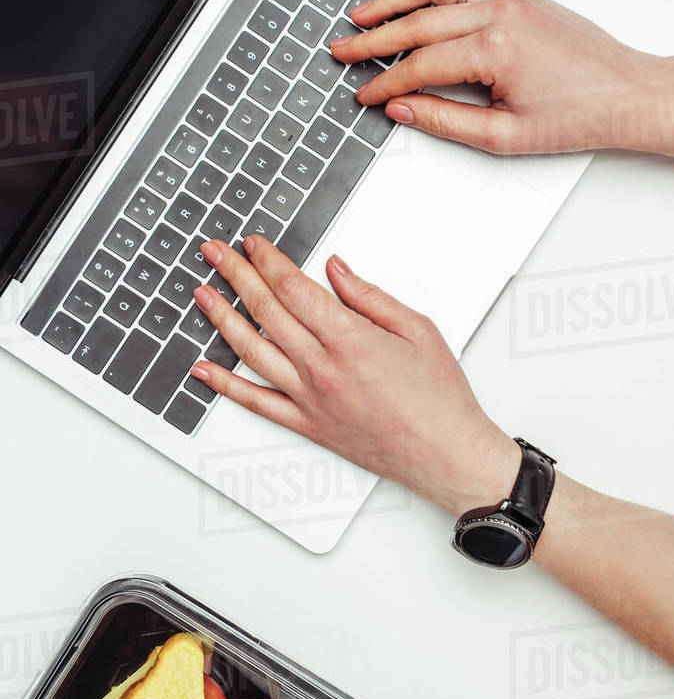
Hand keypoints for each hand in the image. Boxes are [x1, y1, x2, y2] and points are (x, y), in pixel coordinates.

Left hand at [189, 237, 520, 516]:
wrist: (445, 453)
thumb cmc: (439, 398)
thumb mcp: (417, 330)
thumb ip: (370, 297)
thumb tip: (335, 270)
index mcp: (350, 339)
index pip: (293, 289)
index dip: (268, 262)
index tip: (252, 245)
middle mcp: (322, 369)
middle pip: (266, 312)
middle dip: (236, 276)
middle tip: (215, 253)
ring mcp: (310, 399)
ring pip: (252, 352)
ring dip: (222, 319)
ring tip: (202, 296)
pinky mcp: (307, 425)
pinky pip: (256, 403)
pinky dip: (225, 386)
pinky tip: (204, 370)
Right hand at [330, 0, 673, 156]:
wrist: (630, 95)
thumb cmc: (581, 115)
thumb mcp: (505, 136)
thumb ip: (447, 121)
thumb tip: (403, 110)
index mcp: (495, 50)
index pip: (419, 65)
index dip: (383, 81)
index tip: (361, 93)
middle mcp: (500, 14)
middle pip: (419, 23)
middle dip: (374, 38)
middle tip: (342, 49)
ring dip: (395, 1)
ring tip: (362, 11)